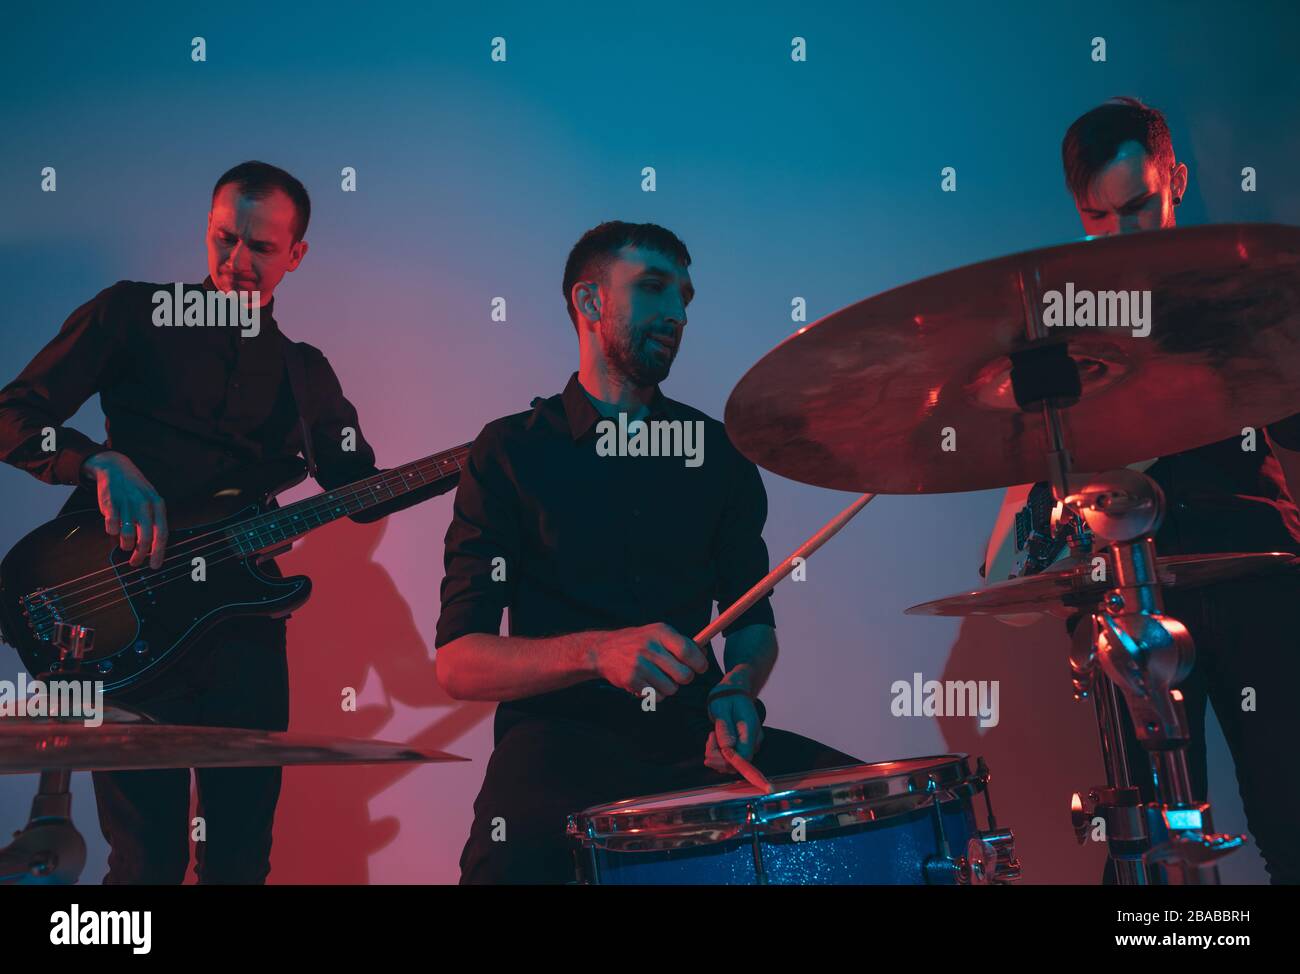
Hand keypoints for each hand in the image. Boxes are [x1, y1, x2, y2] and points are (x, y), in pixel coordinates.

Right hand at [82, 451, 168, 568]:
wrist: (115, 467)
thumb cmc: (135, 490)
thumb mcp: (150, 501)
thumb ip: (153, 521)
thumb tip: (153, 549)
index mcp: (158, 504)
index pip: (162, 534)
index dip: (159, 553)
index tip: (154, 566)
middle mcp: (145, 504)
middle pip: (145, 538)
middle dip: (140, 555)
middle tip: (135, 563)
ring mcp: (127, 503)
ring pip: (128, 535)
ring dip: (126, 544)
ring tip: (125, 544)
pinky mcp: (111, 503)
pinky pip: (111, 526)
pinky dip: (112, 531)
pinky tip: (113, 528)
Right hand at [592, 623, 708, 698]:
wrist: (603, 650)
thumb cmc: (636, 642)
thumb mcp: (657, 633)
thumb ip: (680, 643)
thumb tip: (703, 653)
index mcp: (660, 632)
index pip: (687, 650)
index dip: (699, 663)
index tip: (700, 668)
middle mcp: (650, 647)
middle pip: (684, 675)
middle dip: (684, 678)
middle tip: (676, 674)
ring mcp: (639, 664)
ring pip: (672, 689)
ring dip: (668, 687)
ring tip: (658, 678)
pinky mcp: (631, 680)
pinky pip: (656, 696)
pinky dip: (655, 693)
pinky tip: (646, 683)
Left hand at [704, 688, 763, 773]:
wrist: (733, 691)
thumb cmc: (727, 697)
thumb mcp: (721, 709)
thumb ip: (725, 729)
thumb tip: (726, 749)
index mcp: (750, 729)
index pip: (744, 757)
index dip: (727, 761)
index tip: (709, 755)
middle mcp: (753, 739)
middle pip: (737, 763)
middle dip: (717, 759)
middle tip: (708, 740)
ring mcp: (749, 743)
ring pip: (732, 763)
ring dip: (716, 756)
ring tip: (711, 736)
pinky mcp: (742, 745)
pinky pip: (730, 757)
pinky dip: (718, 753)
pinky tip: (713, 740)